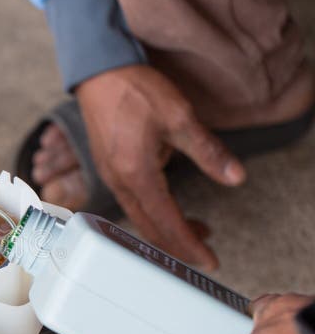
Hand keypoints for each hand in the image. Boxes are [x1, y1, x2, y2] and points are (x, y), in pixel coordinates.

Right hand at [76, 65, 245, 269]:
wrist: (99, 72)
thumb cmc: (135, 91)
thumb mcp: (180, 117)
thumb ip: (208, 151)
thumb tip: (235, 177)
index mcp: (136, 173)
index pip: (167, 221)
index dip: (189, 244)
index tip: (207, 261)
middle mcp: (119, 181)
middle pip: (148, 227)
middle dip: (176, 243)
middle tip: (203, 248)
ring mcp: (109, 175)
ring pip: (137, 216)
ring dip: (163, 228)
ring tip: (190, 228)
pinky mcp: (107, 167)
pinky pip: (128, 201)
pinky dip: (149, 213)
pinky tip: (163, 204)